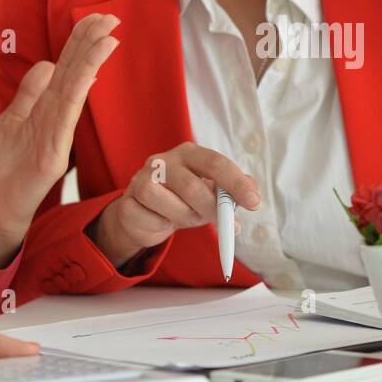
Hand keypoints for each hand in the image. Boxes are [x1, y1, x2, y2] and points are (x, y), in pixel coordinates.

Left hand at [0, 13, 120, 265]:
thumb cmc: (1, 169)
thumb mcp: (9, 121)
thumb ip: (29, 94)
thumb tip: (47, 63)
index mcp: (45, 109)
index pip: (66, 69)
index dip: (80, 44)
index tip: (96, 19)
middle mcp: (55, 119)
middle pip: (75, 74)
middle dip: (91, 44)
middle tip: (111, 17)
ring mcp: (55, 136)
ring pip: (75, 91)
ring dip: (91, 62)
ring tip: (108, 36)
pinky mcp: (52, 155)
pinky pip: (65, 118)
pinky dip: (77, 94)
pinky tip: (88, 73)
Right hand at [93, 143, 260, 266]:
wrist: (144, 214)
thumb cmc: (183, 200)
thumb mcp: (210, 192)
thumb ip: (231, 190)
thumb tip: (253, 192)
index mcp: (188, 154)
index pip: (215, 162)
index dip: (236, 183)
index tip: (254, 203)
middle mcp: (162, 161)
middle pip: (192, 185)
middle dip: (213, 209)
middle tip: (228, 225)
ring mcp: (140, 180)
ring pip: (167, 203)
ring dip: (185, 217)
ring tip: (189, 219)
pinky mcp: (126, 203)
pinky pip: (149, 220)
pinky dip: (162, 227)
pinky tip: (163, 222)